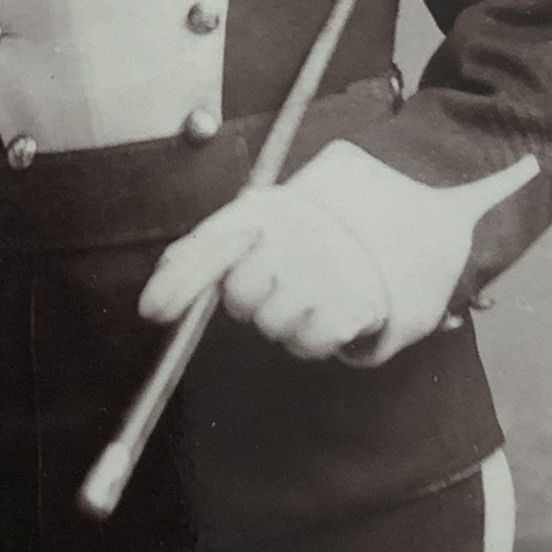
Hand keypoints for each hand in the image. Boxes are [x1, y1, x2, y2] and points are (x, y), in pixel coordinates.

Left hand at [138, 183, 394, 362]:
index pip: (210, 244)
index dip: (177, 281)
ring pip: (272, 325)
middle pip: (240, 297)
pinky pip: (306, 344)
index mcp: (268, 207)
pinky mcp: (352, 307)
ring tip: (307, 295)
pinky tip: (327, 312)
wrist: (399, 233)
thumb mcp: (260, 221)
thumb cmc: (307, 234)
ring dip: (283, 321)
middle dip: (250, 299)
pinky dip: (312, 339)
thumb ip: (206, 248)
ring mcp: (326, 270)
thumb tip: (158, 293)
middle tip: (279, 282)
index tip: (152, 310)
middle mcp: (296, 233)